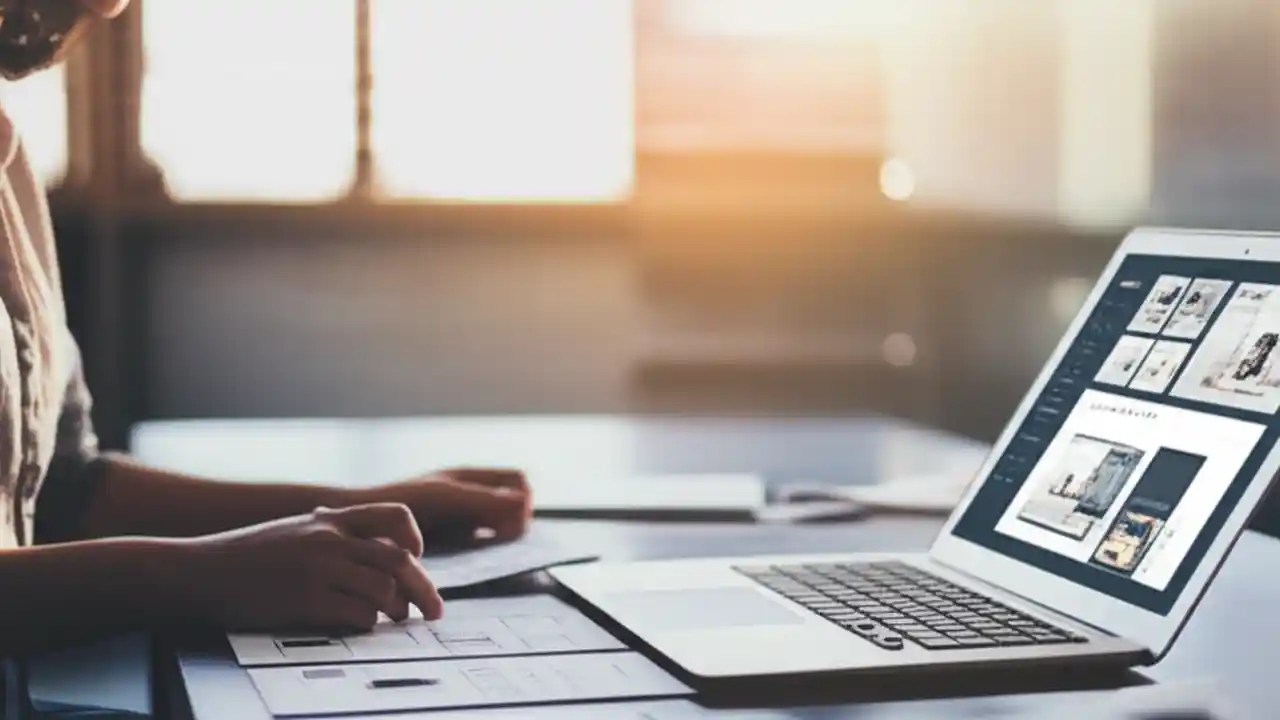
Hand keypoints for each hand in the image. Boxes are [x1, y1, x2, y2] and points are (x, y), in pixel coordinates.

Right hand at [187, 504, 443, 631]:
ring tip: (395, 621)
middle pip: (401, 559)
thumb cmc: (244, 556)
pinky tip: (361, 626)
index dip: (415, 539)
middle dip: (425, 588)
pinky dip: (368, 623)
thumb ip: (331, 533)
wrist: (197, 571)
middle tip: (435, 610)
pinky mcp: (305, 600)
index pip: (394, 515)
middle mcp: (329, 539)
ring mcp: (318, 569)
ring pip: (385, 589)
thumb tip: (369, 547)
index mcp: (329, 519)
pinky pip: (358, 613)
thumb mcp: (294, 530)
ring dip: (398, 610)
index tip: (416, 558)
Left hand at [353, 468, 532, 547]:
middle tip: (500, 540)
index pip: (519, 482)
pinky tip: (470, 559)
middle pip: (514, 505)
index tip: (511, 521)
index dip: (523, 501)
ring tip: (484, 550)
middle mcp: (469, 494)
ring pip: (500, 525)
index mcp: (469, 476)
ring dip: (502, 536)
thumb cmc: (400, 503)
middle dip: (516, 521)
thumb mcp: (445, 497)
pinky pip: (482, 542)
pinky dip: (486, 549)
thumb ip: (484, 498)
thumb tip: (524, 502)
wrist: (359, 523)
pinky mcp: (452, 539)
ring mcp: (461, 517)